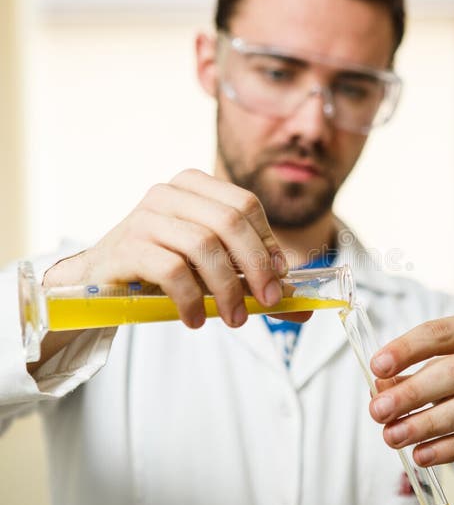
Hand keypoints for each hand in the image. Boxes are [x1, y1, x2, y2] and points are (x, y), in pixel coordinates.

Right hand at [43, 169, 294, 328]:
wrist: (99, 283)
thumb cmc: (162, 271)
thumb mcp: (211, 270)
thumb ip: (253, 284)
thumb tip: (303, 309)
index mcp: (193, 186)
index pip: (245, 204)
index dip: (267, 242)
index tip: (277, 278)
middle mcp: (168, 193)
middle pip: (230, 221)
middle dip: (256, 266)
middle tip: (267, 304)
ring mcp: (144, 216)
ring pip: (204, 245)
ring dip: (227, 289)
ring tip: (233, 319)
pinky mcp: (126, 247)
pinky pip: (172, 270)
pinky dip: (192, 299)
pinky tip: (195, 319)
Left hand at [369, 309, 453, 466]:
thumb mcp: (450, 361)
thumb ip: (413, 372)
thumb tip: (380, 388)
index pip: (440, 332)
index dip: (406, 349)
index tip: (376, 367)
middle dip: (412, 394)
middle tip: (378, 411)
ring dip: (426, 426)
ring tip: (393, 437)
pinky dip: (449, 449)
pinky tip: (422, 454)